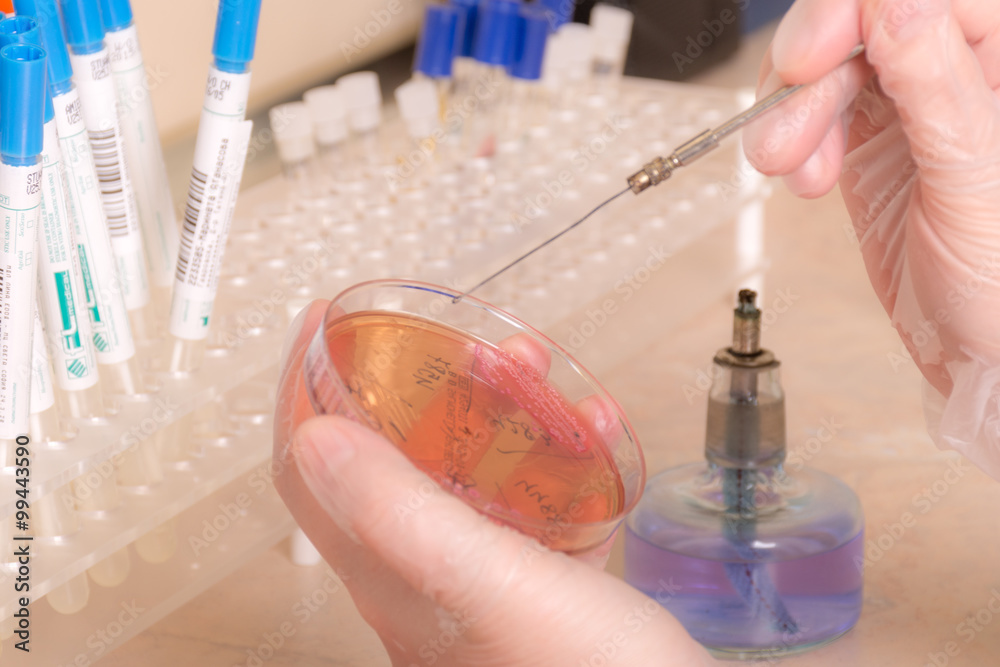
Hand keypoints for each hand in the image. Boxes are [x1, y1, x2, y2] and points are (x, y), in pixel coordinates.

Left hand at [273, 300, 714, 665]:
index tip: (321, 323)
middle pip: (397, 461)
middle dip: (418, 386)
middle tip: (456, 341)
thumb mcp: (483, 580)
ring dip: (493, 411)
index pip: (315, 472)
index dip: (305, 392)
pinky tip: (595, 434)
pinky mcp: (547, 584)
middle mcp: (430, 578)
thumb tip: (313, 438)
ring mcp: (490, 582)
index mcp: (394, 575)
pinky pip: (537, 501)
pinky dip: (558, 456)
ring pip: (470, 472)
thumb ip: (397, 511)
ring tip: (531, 369)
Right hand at [742, 0, 999, 396]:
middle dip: (808, 72)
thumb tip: (891, 3)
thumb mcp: (977, 178)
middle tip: (785, 128)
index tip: (809, 57)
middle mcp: (960, 70)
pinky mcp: (871, 142)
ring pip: (829, 65)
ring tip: (790, 168)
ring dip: (791, 112)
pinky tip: (805, 176)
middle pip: (859, 23)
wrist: (984, 351)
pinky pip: (817, 112)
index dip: (850, 13)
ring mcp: (911, 106)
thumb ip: (936, 84)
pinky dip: (794, 139)